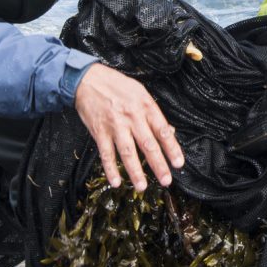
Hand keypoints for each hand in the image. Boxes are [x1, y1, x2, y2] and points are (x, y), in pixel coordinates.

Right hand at [73, 63, 183, 190]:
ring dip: (135, 172)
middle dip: (158, 165)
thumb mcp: (140, 93)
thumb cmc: (116, 86)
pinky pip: (106, 154)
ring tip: (142, 187)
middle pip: (148, 145)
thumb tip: (168, 132)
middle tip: (166, 181)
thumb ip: (153, 114)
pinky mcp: (100, 131)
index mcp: (145, 106)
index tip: (178, 164)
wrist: (88, 79)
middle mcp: (132, 117)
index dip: (172, 148)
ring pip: (128, 152)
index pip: (162, 131)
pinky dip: (110, 169)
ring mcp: (115, 125)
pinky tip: (116, 182)